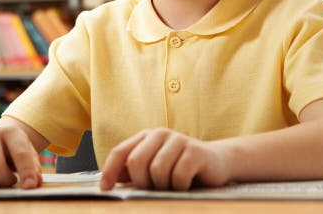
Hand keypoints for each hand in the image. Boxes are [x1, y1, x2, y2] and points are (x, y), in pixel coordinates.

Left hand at [100, 128, 230, 190]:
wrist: (216, 162)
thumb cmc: (180, 168)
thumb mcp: (154, 168)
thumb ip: (132, 172)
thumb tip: (108, 182)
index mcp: (147, 136)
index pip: (120, 151)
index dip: (109, 171)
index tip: (105, 189)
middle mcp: (161, 134)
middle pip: (136, 161)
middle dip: (142, 182)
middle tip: (152, 189)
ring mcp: (179, 140)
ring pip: (157, 170)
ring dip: (163, 186)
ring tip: (171, 186)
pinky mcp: (196, 151)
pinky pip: (178, 176)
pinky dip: (179, 187)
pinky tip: (185, 184)